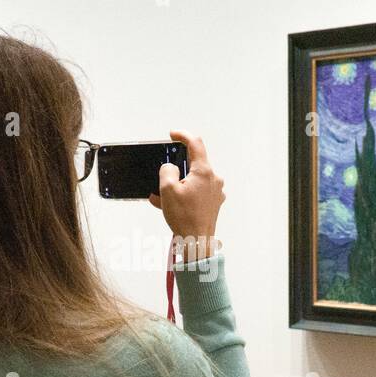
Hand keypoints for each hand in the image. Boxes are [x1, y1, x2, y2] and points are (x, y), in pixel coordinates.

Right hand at [149, 130, 223, 260]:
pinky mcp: (213, 202)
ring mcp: (215, 192)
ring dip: (176, 185)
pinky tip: (168, 205)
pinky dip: (182, 195)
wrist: (196, 242)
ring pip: (192, 180)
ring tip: (160, 197)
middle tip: (162, 177)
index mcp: (204, 172)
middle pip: (193, 164)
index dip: (182, 135)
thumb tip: (170, 168)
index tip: (173, 134)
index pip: (195, 144)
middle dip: (175, 169)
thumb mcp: (167, 189)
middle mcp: (213, 179)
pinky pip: (195, 192)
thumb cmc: (184, 218)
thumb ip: (167, 170)